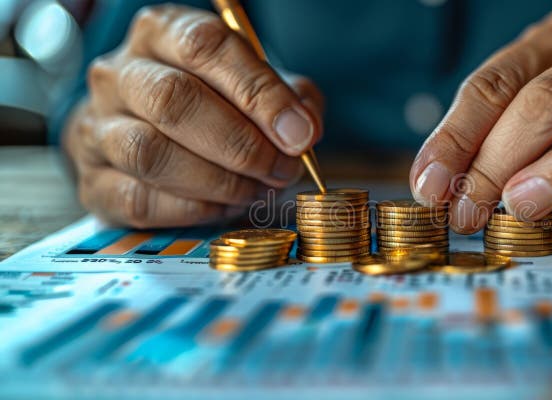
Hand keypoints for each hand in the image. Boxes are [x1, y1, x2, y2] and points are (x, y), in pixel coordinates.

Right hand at [64, 5, 323, 227]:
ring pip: (151, 152)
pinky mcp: (92, 179)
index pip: (205, 47)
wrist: (144, 131)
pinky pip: (140, 199)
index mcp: (161, 33)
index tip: (298, 133)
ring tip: (256, 188)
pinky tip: (224, 205)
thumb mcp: (258, 86)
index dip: (258, 92)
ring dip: (218, 180)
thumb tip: (304, 131)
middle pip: (172, 99)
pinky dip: (193, 209)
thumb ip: (290, 99)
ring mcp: (97, 127)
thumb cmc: (212, 103)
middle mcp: (118, 73)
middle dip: (240, 143)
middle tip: (281, 169)